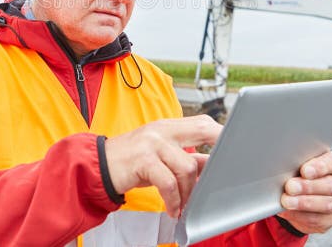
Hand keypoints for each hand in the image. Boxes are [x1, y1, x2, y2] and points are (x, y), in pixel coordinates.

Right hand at [104, 115, 220, 217]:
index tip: (235, 149)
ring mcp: (152, 142)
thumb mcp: (159, 156)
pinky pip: (169, 183)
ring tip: (184, 205)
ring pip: (187, 166)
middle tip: (223, 174)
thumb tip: (209, 167)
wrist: (97, 166)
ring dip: (189, 191)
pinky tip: (173, 208)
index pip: (202, 122)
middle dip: (219, 151)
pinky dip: (174, 200)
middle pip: (202, 130)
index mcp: (167, 125)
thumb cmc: (130, 163)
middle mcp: (161, 129)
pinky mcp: (142, 159)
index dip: (221, 134)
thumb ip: (183, 158)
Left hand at [278, 150, 331, 233]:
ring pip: (326, 204)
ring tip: (287, 201)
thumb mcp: (296, 166)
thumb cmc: (297, 175)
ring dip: (304, 203)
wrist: (298, 198)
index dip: (319, 167)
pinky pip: (318, 220)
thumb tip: (280, 169)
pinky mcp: (331, 219)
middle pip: (330, 185)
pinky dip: (300, 216)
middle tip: (290, 187)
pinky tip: (288, 211)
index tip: (304, 171)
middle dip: (308, 187)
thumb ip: (294, 165)